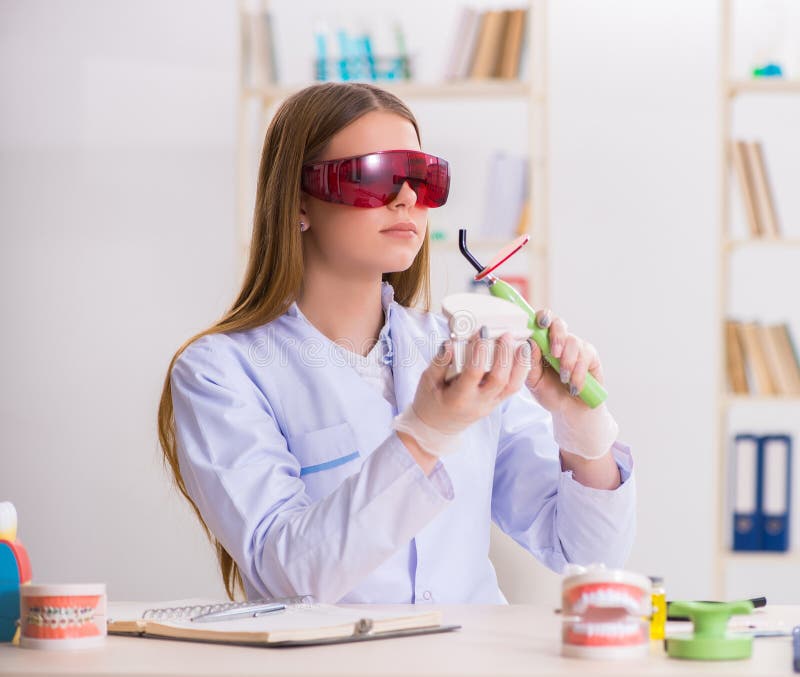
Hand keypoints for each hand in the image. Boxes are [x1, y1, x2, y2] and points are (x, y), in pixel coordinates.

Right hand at [414, 330, 531, 434]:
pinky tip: (521, 356)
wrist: (436, 427)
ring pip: (512, 386)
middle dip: (504, 355)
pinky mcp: (495, 403)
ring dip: (519, 364)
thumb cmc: (429, 402)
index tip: (481, 332)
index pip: (473, 373)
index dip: (479, 352)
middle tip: (505, 335)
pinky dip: (519, 371)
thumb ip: (439, 362)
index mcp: (458, 398)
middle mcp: (478, 404)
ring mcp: (489, 405)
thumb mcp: (427, 381)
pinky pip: (512, 388)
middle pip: (499, 380)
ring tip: (522, 344)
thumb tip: (449, 344)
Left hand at [524, 308, 603, 413]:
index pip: (541, 321)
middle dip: (556, 337)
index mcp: (541, 343)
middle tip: (554, 354)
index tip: (541, 324)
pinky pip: (585, 356)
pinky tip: (574, 385)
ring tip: (564, 379)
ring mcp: (575, 346)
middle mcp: (558, 340)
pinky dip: (578, 373)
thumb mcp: (533, 381)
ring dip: (567, 362)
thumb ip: (529, 362)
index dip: (541, 317)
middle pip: (559, 323)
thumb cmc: (549, 393)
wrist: (569, 410)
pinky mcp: (590, 355)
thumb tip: (530, 342)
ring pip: (572, 341)